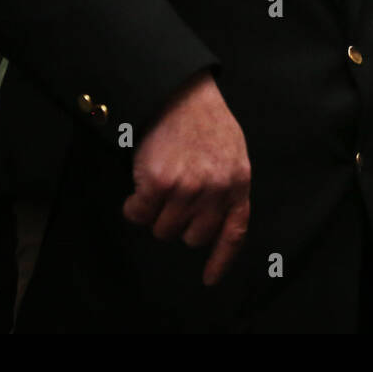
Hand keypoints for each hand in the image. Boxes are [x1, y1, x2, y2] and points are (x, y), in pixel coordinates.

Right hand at [122, 74, 250, 284]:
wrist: (179, 92)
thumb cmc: (204, 120)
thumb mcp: (232, 152)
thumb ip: (229, 185)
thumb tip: (217, 218)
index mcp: (238, 182)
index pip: (234, 232)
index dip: (220, 259)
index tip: (209, 279)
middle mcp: (216, 189)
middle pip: (192, 237)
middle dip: (180, 224)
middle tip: (173, 200)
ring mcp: (187, 188)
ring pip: (163, 230)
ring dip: (156, 214)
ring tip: (158, 184)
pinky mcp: (158, 183)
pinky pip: (139, 215)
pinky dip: (134, 206)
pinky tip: (138, 187)